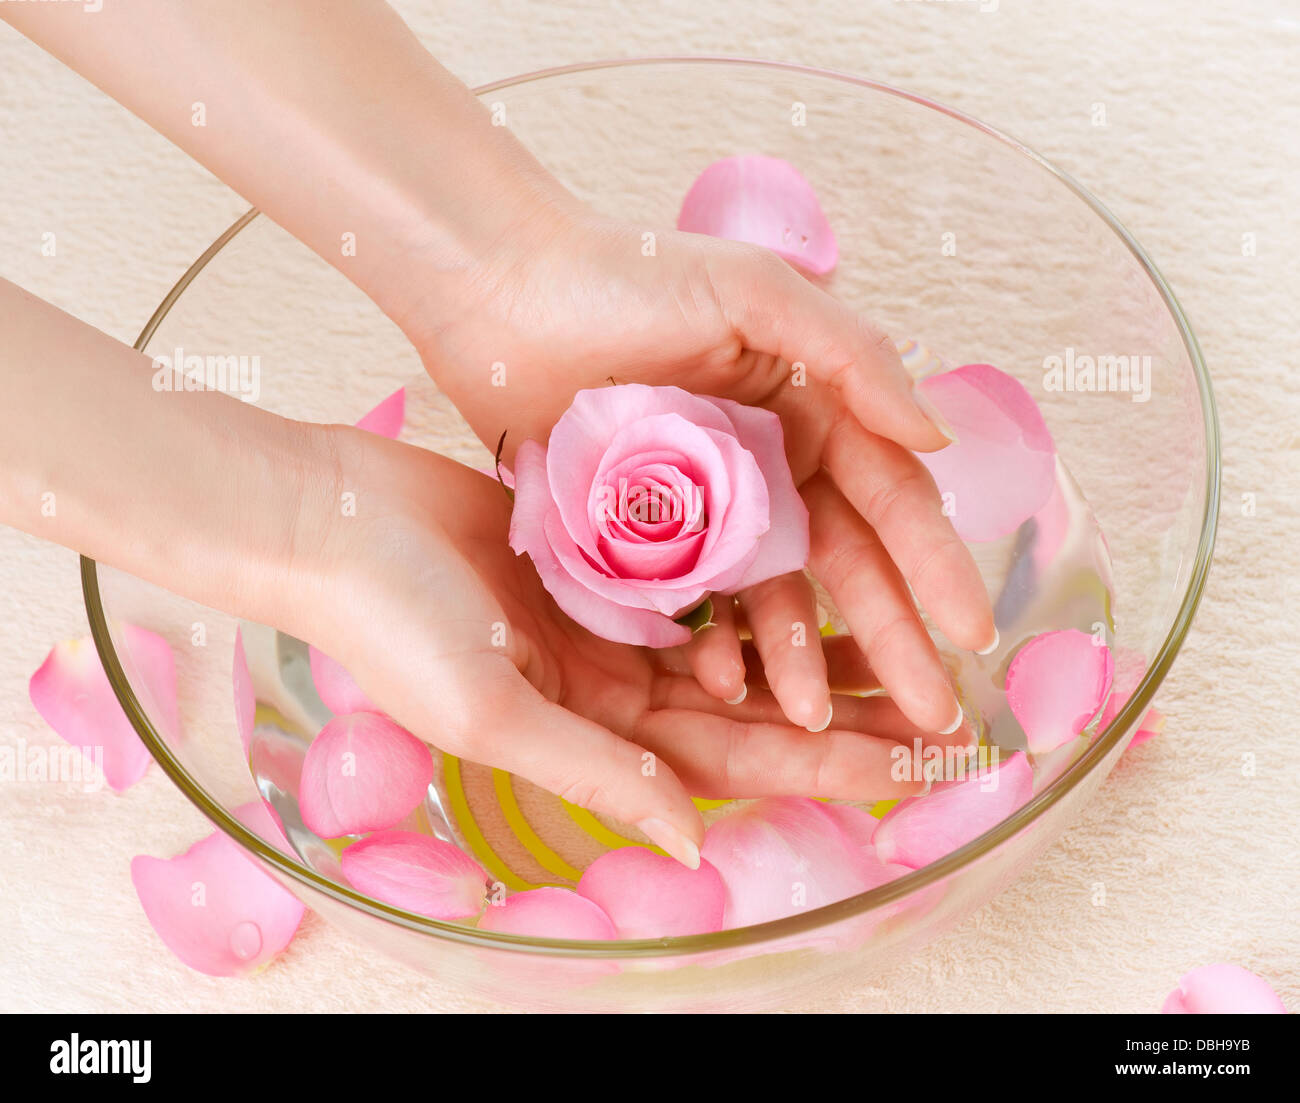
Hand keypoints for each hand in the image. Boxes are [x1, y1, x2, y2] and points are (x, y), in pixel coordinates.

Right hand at [302, 427, 971, 865]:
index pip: (733, 763)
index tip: (913, 763)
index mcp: (595, 733)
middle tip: (938, 710)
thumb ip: (593, 772)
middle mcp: (613, 687)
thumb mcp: (489, 712)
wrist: (334, 523)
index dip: (825, 766)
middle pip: (752, 712)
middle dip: (842, 716)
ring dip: (812, 650)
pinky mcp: (604, 555)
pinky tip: (815, 565)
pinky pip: (698, 577)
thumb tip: (686, 843)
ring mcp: (612, 620)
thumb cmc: (392, 625)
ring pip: (738, 646)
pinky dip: (755, 581)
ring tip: (897, 646)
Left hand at [401, 206, 998, 735]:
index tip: (971, 632)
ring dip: (800, 656)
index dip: (935, 564)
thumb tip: (935, 438)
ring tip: (814, 720)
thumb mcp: (754, 290)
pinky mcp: (649, 537)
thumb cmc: (627, 275)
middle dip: (892, 636)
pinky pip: (696, 601)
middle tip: (932, 713)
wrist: (502, 292)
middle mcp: (773, 464)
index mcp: (812, 406)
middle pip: (846, 562)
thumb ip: (851, 355)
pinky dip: (714, 642)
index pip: (890, 497)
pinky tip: (725, 685)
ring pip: (773, 595)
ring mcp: (712, 508)